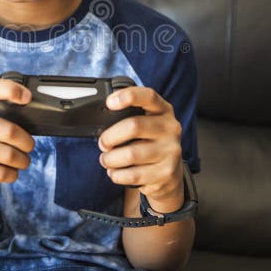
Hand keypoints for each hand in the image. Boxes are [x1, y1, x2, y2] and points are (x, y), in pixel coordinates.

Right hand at [0, 79, 34, 198]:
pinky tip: (10, 172)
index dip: (10, 89)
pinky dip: (12, 174)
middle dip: (27, 142)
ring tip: (22, 161)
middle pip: (8, 131)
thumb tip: (29, 108)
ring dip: (22, 161)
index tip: (27, 97)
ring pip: (8, 154)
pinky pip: (1, 172)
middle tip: (29, 146)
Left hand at [98, 87, 184, 212]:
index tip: (109, 102)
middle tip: (103, 144)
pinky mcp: (166, 172)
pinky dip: (117, 175)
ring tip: (106, 160)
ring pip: (130, 154)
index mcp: (163, 110)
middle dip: (110, 137)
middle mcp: (170, 128)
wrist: (170, 173)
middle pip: (133, 126)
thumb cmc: (150, 142)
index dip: (128, 96)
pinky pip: (133, 175)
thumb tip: (100, 117)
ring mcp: (171, 151)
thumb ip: (130, 115)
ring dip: (110, 159)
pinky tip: (116, 172)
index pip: (148, 96)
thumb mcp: (147, 122)